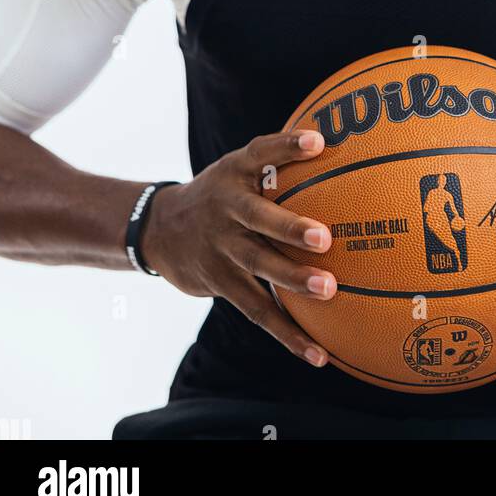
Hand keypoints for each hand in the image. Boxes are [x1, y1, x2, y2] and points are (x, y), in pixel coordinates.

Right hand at [141, 130, 334, 368]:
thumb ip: (277, 161)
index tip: (317, 142)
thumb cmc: (220, 193)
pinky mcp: (220, 282)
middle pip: (259, 218)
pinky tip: (318, 353)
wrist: (157, 229)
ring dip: (293, 281)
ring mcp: (221, 248)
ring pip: (259, 266)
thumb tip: (338, 146)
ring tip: (329, 290)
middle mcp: (226, 209)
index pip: (261, 153)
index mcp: (235, 173)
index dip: (287, 146)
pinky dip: (288, 333)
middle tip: (324, 236)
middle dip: (290, 227)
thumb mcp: (237, 168)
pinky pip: (258, 310)